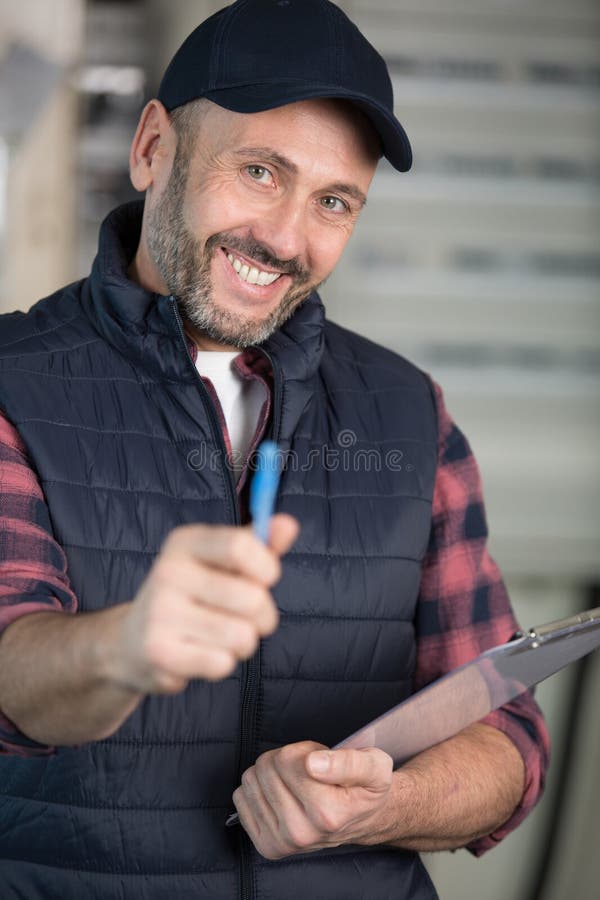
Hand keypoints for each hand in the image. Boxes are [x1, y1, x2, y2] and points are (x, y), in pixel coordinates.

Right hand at [106, 514, 298, 692]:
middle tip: (245, 619)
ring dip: (243, 644)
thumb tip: (289, 525)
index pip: (241, 547)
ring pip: (242, 636)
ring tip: (222, 638)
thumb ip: (258, 544)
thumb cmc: (192, 596)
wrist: (132, 641)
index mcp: (186, 542)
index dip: (267, 568)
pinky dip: (222, 664)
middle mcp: (169, 571)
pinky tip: (200, 654)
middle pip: (252, 598)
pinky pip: (222, 663)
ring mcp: (160, 612)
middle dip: (264, 617)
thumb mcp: (220, 562)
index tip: (266, 578)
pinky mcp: (159, 651)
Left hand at [232, 741, 393, 858]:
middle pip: (267, 766)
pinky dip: (258, 790)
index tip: (322, 761)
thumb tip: (313, 764)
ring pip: (251, 779)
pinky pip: (241, 798)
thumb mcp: (375, 766)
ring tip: (297, 783)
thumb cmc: (364, 789)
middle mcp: (302, 833)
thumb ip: (350, 761)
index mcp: (328, 813)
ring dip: (271, 773)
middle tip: (309, 771)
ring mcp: (281, 842)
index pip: (288, 759)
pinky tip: (282, 796)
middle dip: (286, 759)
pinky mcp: (266, 846)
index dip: (305, 750)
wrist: (360, 821)